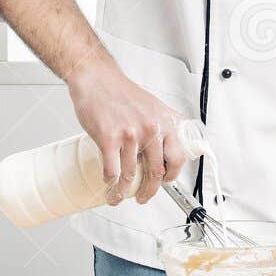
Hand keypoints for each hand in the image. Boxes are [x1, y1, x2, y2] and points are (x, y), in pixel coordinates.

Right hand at [68, 59, 188, 204]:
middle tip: (143, 197)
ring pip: (131, 176)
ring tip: (118, 196)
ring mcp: (130, 134)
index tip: (164, 182)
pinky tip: (108, 184)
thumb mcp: (154, 106)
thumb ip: (164, 124)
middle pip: (156, 172)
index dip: (172, 176)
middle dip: (149, 191)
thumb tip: (171, 146)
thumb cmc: (122, 93)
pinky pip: (112, 170)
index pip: (177, 158)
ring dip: (124, 192)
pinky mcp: (109, 138)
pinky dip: (110, 182)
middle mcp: (152, 128)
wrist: (97, 79)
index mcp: (165, 122)